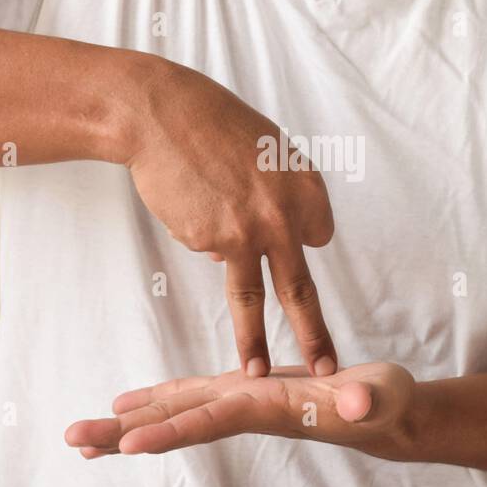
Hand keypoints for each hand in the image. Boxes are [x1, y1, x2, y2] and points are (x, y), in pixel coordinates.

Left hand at [64, 363, 417, 460]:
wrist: (387, 414)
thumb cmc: (385, 404)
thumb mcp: (380, 397)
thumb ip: (369, 400)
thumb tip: (358, 403)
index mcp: (270, 408)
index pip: (213, 420)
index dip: (172, 429)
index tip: (129, 441)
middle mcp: (245, 409)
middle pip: (177, 422)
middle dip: (125, 433)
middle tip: (75, 440)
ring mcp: (242, 401)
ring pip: (176, 412)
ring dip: (129, 422)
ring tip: (84, 436)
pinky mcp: (246, 391)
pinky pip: (191, 398)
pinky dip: (157, 402)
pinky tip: (130, 408)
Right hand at [123, 60, 336, 377]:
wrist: (161, 114)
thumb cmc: (210, 123)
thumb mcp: (263, 149)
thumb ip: (272, 197)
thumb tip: (250, 245)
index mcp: (306, 185)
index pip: (316, 235)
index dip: (297, 238)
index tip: (286, 240)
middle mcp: (285, 214)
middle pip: (302, 286)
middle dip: (315, 334)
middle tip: (325, 370)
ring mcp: (248, 232)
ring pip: (258, 296)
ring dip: (256, 339)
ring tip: (256, 373)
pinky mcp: (210, 240)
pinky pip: (209, 251)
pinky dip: (199, 234)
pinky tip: (187, 200)